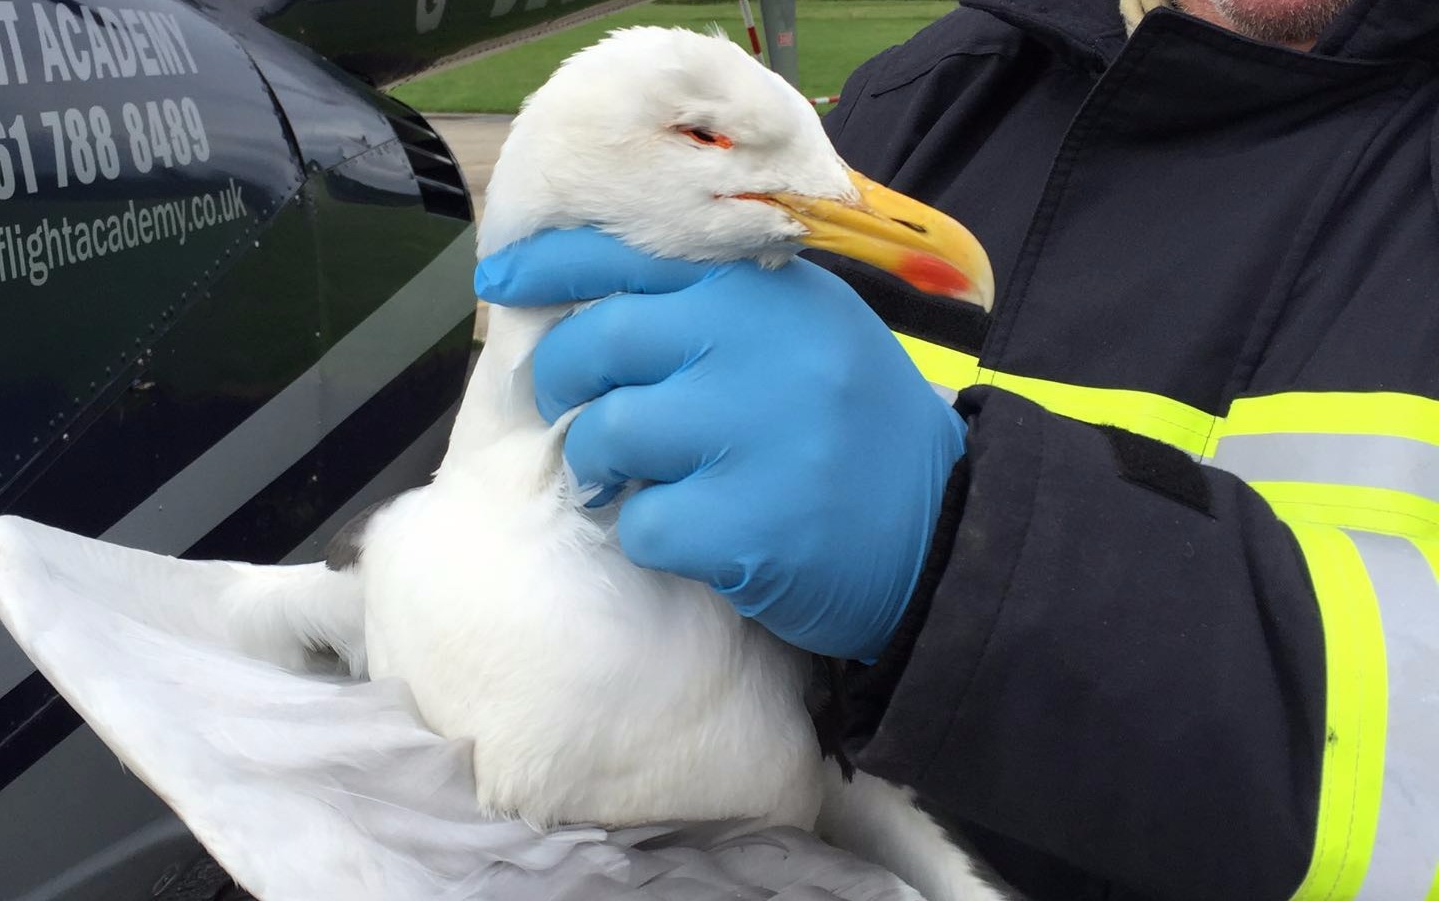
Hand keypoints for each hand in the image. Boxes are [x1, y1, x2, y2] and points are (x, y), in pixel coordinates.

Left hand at [474, 228, 964, 660]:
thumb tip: (585, 297)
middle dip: (563, 378)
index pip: (631, 251)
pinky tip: (695, 532)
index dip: (550, 265)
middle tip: (574, 406)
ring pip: (608, 437)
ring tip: (634, 479)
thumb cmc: (850, 421)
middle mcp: (761, 347)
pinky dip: (651, 535)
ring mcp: (758, 437)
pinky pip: (644, 525)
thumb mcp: (801, 327)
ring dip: (600, 466)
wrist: (941, 526)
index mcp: (767, 288)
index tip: (501, 282)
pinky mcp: (750, 527)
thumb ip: (712, 302)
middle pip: (600, 343)